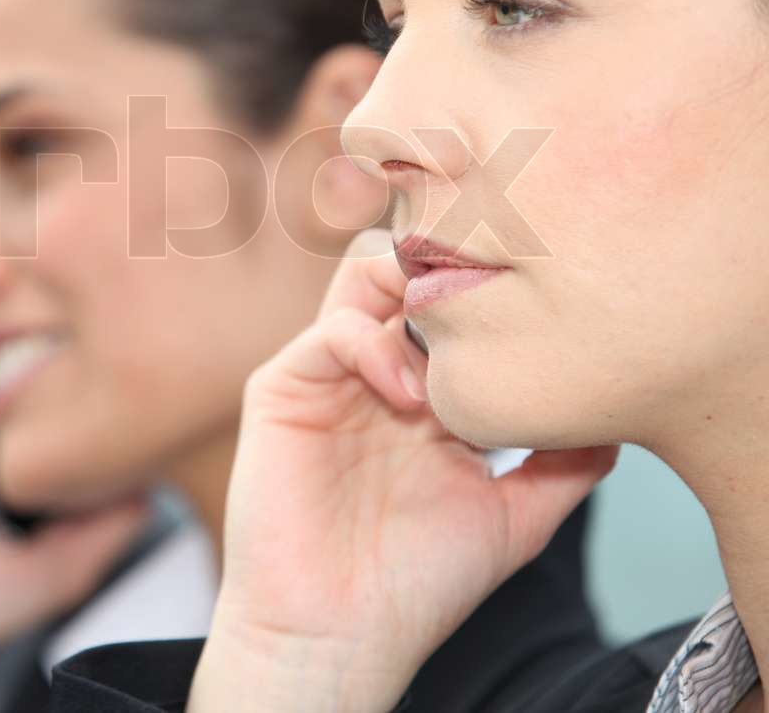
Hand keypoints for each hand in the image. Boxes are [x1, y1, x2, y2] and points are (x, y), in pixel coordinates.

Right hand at [189, 229, 617, 712]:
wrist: (339, 634)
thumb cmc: (416, 585)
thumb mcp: (517, 518)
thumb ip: (565, 466)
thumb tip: (617, 417)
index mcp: (424, 391)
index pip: (455, 301)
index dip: (493, 290)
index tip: (543, 307)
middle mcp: (376, 370)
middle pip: (406, 266)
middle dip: (449, 266)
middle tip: (492, 301)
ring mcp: (327, 375)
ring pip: (361, 275)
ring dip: (409, 287)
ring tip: (450, 341)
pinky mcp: (283, 389)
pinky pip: (328, 332)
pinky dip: (374, 345)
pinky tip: (411, 399)